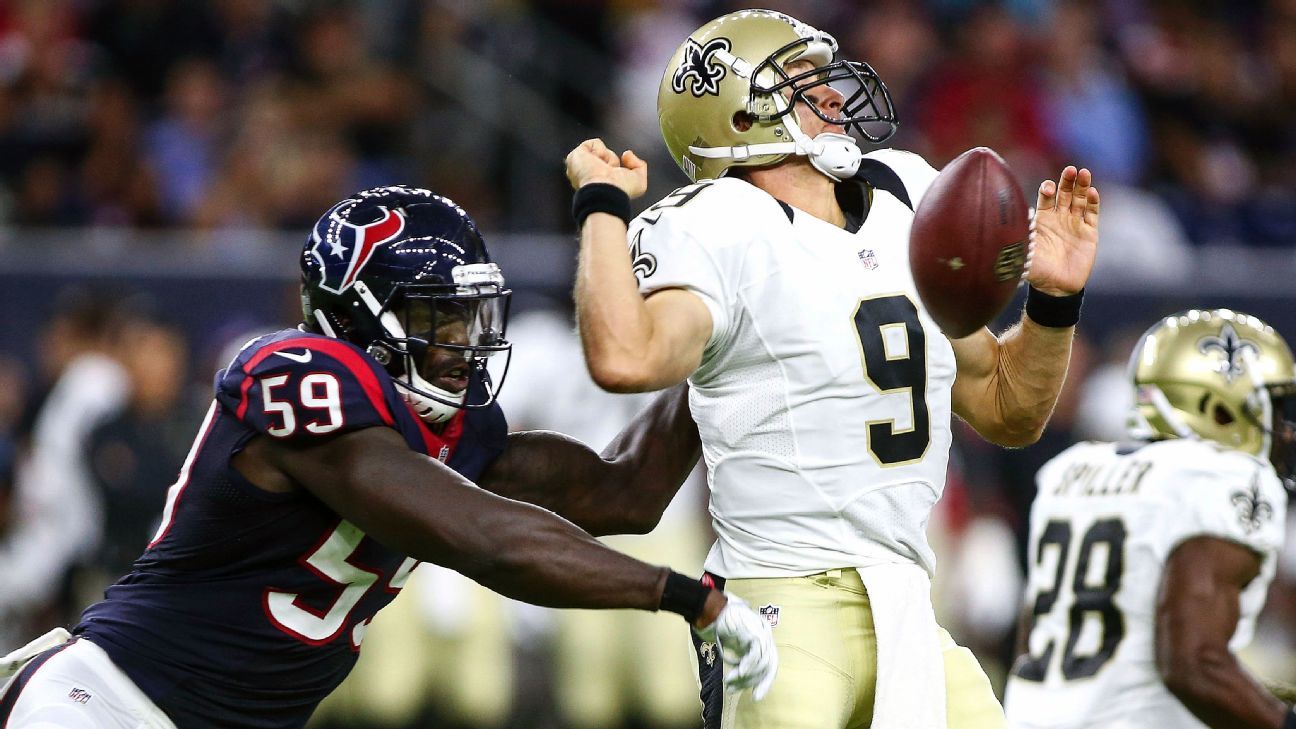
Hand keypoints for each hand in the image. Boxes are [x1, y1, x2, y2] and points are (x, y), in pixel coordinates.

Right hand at [565, 138, 648, 198]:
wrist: (606, 191)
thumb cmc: (619, 191)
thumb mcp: (639, 182)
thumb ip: (639, 166)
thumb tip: (627, 154)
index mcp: (599, 184)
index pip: (607, 169)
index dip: (615, 167)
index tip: (619, 174)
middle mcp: (588, 176)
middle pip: (604, 158)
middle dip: (612, 161)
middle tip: (612, 172)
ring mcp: (580, 166)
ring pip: (599, 151)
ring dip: (607, 157)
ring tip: (604, 167)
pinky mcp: (575, 157)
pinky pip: (592, 144)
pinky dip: (599, 150)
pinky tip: (598, 162)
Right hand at [694, 593, 777, 699]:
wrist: (710, 609)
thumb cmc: (718, 625)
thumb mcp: (733, 645)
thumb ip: (740, 657)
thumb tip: (742, 677)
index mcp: (762, 637)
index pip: (769, 663)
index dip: (764, 681)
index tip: (755, 695)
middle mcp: (765, 634)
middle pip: (769, 664)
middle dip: (760, 682)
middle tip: (752, 697)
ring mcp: (761, 632)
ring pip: (762, 662)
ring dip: (746, 676)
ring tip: (730, 681)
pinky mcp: (754, 632)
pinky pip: (755, 654)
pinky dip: (747, 666)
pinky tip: (738, 673)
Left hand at [1025, 166, 1099, 295]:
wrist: (1056, 288)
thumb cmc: (1037, 271)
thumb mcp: (1024, 254)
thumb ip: (1016, 242)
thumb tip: (1001, 230)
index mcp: (1042, 220)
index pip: (1046, 198)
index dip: (1047, 190)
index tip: (1047, 188)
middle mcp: (1059, 218)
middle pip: (1065, 194)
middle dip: (1067, 181)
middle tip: (1069, 169)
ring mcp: (1075, 224)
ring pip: (1080, 200)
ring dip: (1082, 186)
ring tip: (1084, 172)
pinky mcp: (1090, 233)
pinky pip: (1092, 214)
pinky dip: (1093, 203)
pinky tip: (1093, 192)